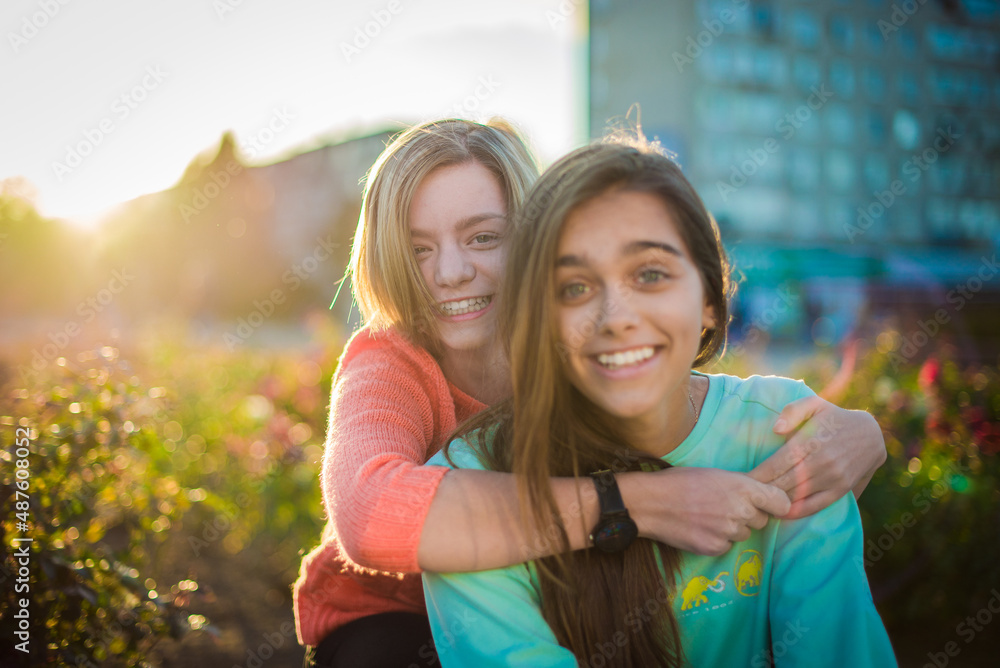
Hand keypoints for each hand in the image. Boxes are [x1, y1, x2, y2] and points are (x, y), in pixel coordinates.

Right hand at [622, 467, 790, 555]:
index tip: (770, 505)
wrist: (651, 502)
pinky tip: (699, 528)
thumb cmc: (680, 482)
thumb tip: (760, 494)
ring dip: (731, 529)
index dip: (776, 504)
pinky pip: (725, 546)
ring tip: (707, 517)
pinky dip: (716, 540)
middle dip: (747, 516)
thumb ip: (740, 485)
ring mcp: (728, 532)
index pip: (781, 502)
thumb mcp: (714, 474)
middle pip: (761, 520)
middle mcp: (741, 510)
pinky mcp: (715, 548)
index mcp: (743, 487)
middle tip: (723, 507)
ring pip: (742, 534)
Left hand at [750, 395, 886, 519]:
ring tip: (757, 505)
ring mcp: (832, 478)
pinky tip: (781, 513)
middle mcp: (821, 462)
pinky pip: (815, 505)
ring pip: (796, 495)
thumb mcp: (814, 404)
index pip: (777, 463)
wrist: (871, 435)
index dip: (757, 475)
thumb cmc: (834, 417)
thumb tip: (776, 429)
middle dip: (762, 490)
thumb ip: (793, 411)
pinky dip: (797, 511)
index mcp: (810, 441)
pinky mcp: (840, 490)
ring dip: (776, 502)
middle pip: (783, 482)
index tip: (741, 480)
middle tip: (743, 495)